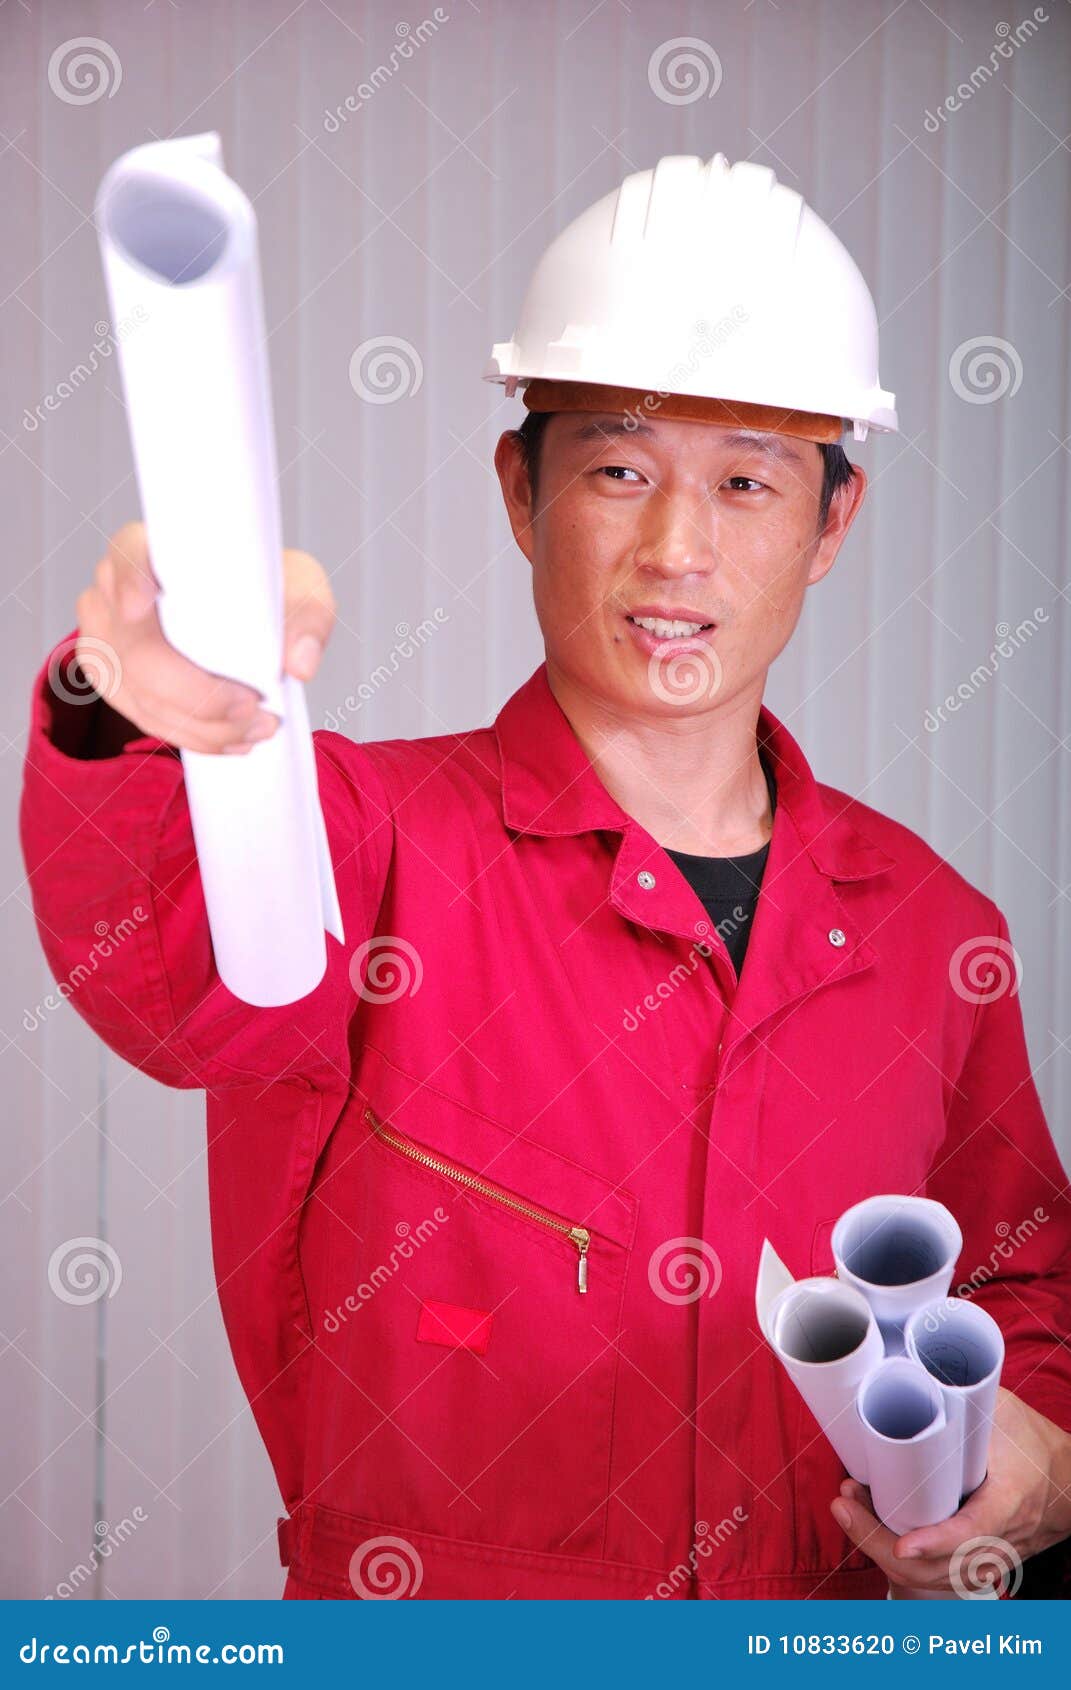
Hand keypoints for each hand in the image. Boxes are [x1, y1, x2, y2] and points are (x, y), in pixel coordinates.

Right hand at [74, 521, 335, 753]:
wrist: (251, 620)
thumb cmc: (269, 592)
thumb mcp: (303, 591)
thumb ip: (308, 620)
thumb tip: (299, 664)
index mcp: (158, 548)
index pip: (128, 552)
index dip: (128, 578)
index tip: (141, 605)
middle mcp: (117, 588)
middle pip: (135, 647)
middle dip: (196, 692)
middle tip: (253, 709)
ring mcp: (107, 636)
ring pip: (139, 691)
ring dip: (200, 723)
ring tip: (257, 730)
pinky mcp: (114, 677)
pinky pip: (142, 714)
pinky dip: (190, 734)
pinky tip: (231, 741)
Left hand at [830, 1386, 1070, 1594]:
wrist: (1066, 1482)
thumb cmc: (1031, 1441)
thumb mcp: (1003, 1410)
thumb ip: (964, 1396)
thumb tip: (911, 1369)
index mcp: (1009, 1500)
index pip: (974, 1532)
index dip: (937, 1541)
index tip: (902, 1544)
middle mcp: (998, 1540)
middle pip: (938, 1565)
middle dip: (881, 1542)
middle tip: (844, 1505)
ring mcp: (987, 1558)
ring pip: (930, 1578)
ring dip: (880, 1548)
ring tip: (848, 1507)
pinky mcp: (974, 1563)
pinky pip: (933, 1578)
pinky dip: (895, 1561)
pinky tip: (868, 1528)